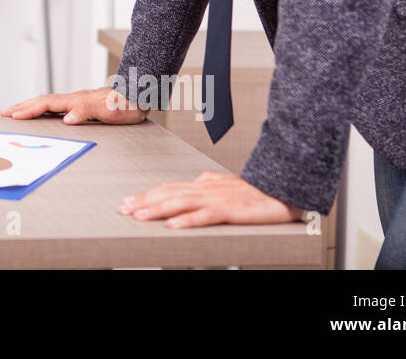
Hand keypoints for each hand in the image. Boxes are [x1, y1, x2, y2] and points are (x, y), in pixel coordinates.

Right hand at [1, 87, 148, 124]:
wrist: (139, 97)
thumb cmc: (126, 105)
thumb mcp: (108, 110)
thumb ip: (86, 112)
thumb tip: (66, 119)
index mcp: (76, 100)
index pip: (46, 104)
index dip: (28, 110)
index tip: (12, 115)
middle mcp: (74, 99)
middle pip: (42, 101)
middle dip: (22, 107)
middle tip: (4, 112)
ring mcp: (77, 101)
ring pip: (48, 103)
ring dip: (30, 107)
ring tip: (16, 112)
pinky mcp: (82, 105)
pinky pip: (57, 107)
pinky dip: (43, 109)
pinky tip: (42, 113)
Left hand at [118, 170, 306, 227]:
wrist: (281, 189)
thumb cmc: (255, 189)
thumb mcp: (226, 183)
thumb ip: (208, 183)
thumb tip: (195, 180)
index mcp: (203, 183)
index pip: (168, 187)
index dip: (147, 194)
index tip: (128, 201)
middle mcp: (205, 188)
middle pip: (168, 193)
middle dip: (144, 201)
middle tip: (124, 209)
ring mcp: (217, 198)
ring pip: (181, 202)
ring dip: (157, 209)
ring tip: (139, 216)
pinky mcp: (230, 209)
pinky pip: (205, 215)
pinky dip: (187, 220)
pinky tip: (172, 225)